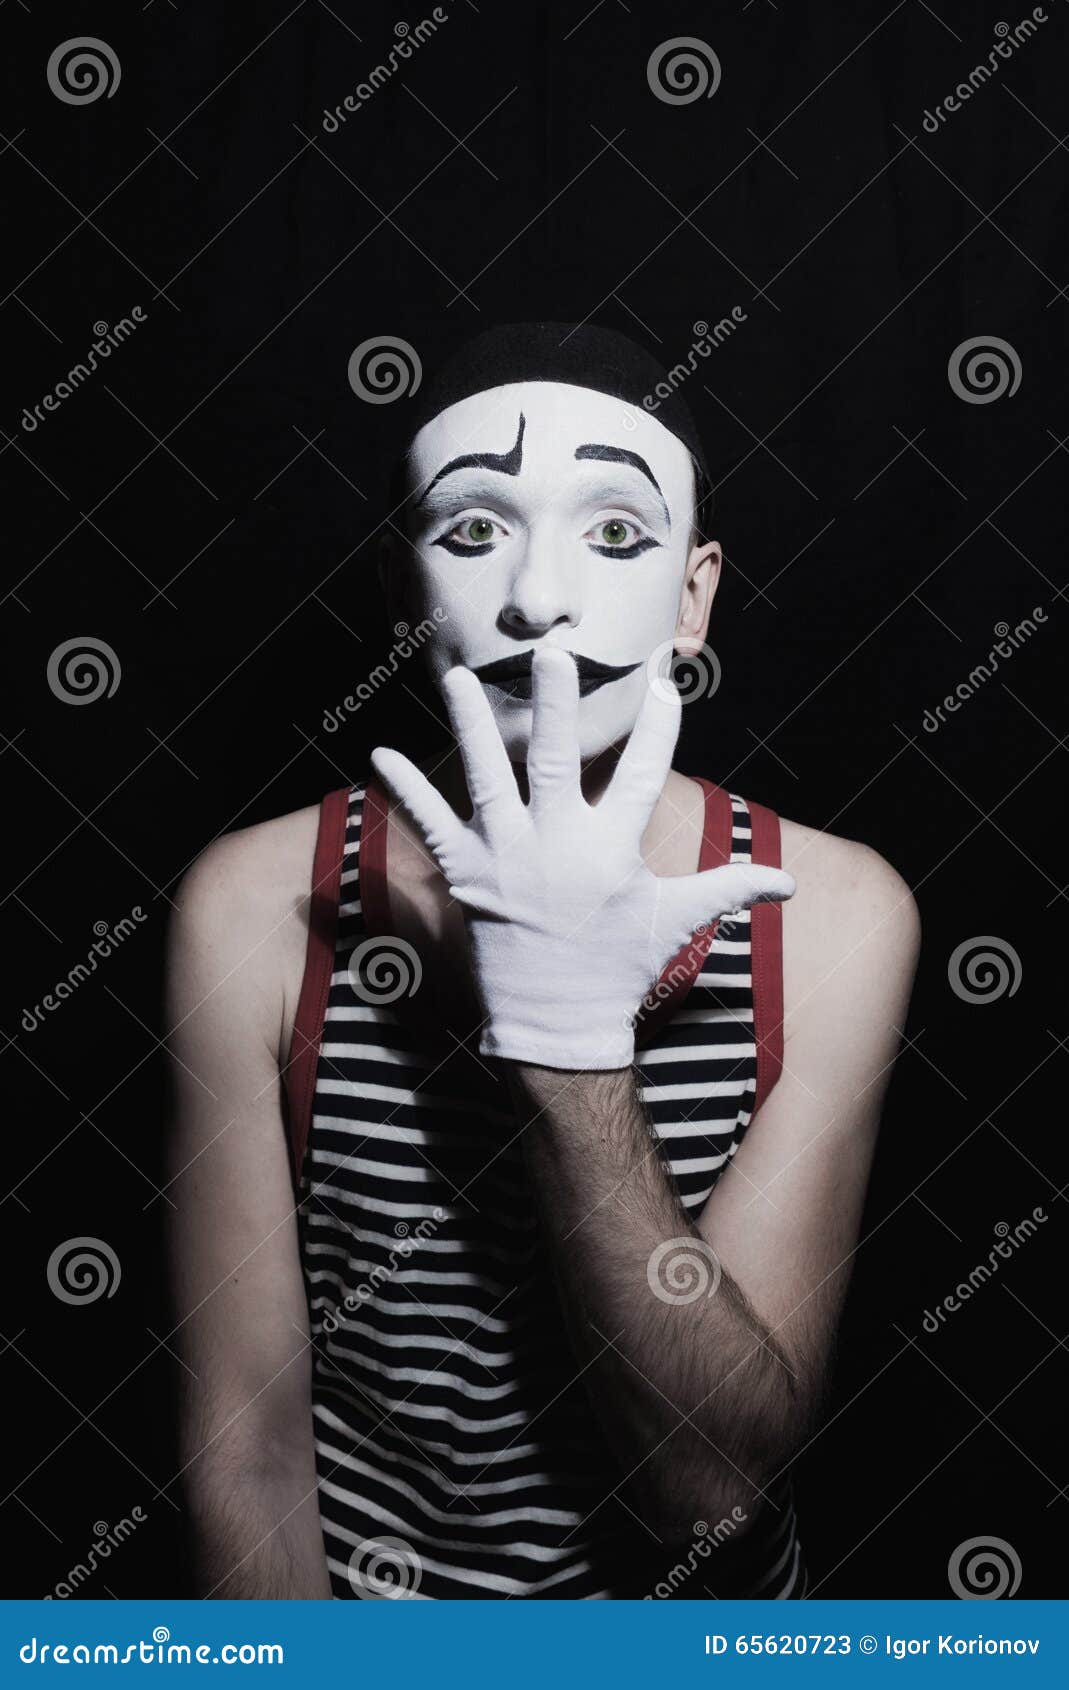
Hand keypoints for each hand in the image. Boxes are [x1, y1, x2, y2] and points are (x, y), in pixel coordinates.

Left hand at [371, 646, 794, 1070]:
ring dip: (471, 725)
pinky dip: (404, 792)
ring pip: (487, 778)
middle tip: (549, 652)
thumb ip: (729, 889)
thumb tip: (791, 884)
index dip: (659, 726)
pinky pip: (431, 826)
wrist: (558, 1025)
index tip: (664, 680)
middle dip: (557, 702)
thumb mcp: (676, 922)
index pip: (642, 774)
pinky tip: (378, 754)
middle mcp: (557, 844)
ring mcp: (508, 858)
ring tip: (453, 676)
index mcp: (611, 849)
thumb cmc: (620, 969)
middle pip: (558, 759)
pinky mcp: (468, 876)